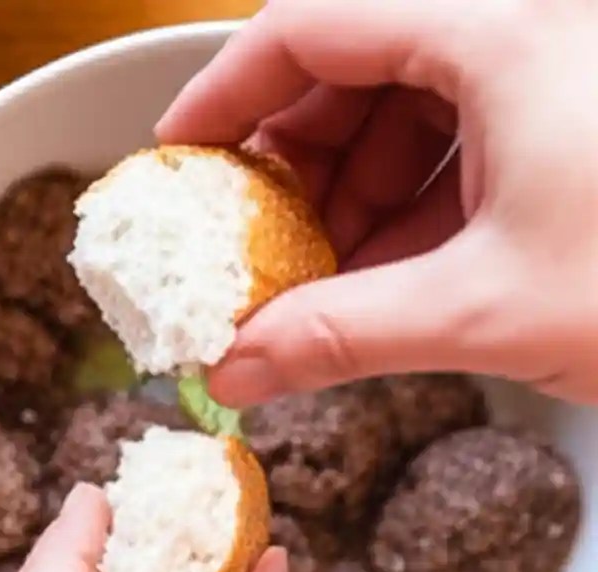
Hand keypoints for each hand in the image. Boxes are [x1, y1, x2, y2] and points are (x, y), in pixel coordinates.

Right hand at [157, 0, 597, 407]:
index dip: (225, 90)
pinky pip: (463, 140)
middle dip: (295, 164)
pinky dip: (413, 207)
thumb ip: (343, 336)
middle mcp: (526, 31)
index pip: (310, 26)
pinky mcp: (575, 117)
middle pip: (354, 66)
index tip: (182, 154)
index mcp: (500, 35)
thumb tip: (239, 366)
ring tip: (321, 280)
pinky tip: (389, 280)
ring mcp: (555, 72)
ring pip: (408, 107)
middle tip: (254, 241)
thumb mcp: (490, 311)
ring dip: (352, 195)